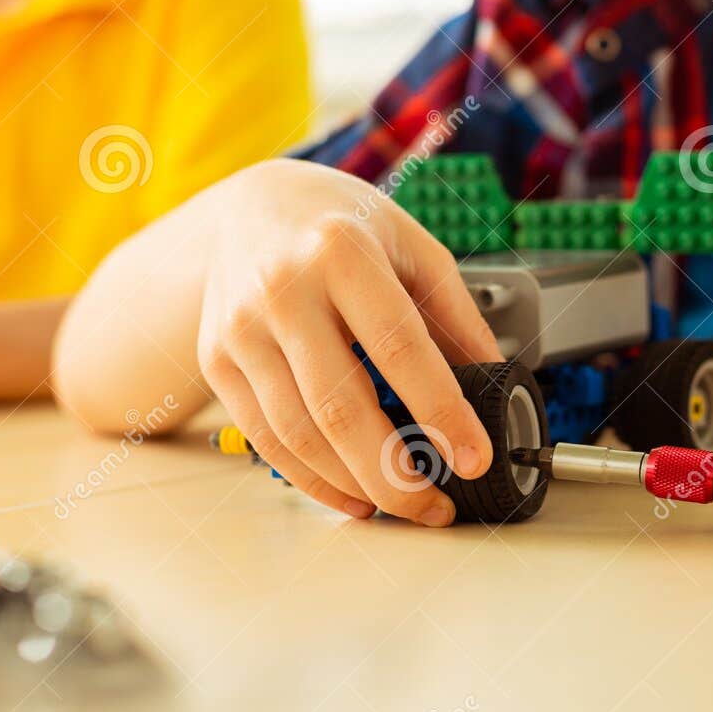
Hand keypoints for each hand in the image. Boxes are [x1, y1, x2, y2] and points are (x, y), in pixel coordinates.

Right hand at [197, 160, 502, 524]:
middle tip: (436, 505)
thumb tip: (494, 383)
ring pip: (298, 433)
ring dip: (354, 485)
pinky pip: (266, 437)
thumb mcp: (413, 247)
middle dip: (393, 473)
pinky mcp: (218, 361)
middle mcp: (282, 290)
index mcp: (341, 252)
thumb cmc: (340, 224)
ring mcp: (241, 330)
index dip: (441, 411)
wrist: (251, 206)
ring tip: (402, 505)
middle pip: (339, 406)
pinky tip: (351, 494)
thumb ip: (455, 314)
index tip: (473, 456)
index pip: (399, 348)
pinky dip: (311, 478)